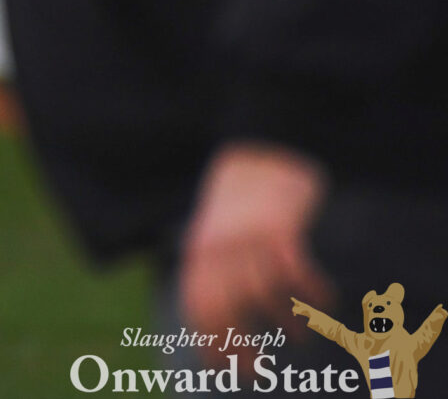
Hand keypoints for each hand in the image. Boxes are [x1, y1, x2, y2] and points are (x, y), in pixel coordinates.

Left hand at [179, 144, 331, 351]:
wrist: (262, 149)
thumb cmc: (240, 198)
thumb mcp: (214, 231)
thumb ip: (211, 268)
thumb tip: (212, 316)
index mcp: (199, 251)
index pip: (198, 309)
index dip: (211, 343)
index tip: (225, 369)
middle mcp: (218, 248)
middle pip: (227, 311)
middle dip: (243, 346)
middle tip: (260, 370)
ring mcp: (248, 238)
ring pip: (265, 297)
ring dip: (285, 324)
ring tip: (297, 338)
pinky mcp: (280, 229)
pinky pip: (296, 275)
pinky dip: (312, 294)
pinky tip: (322, 301)